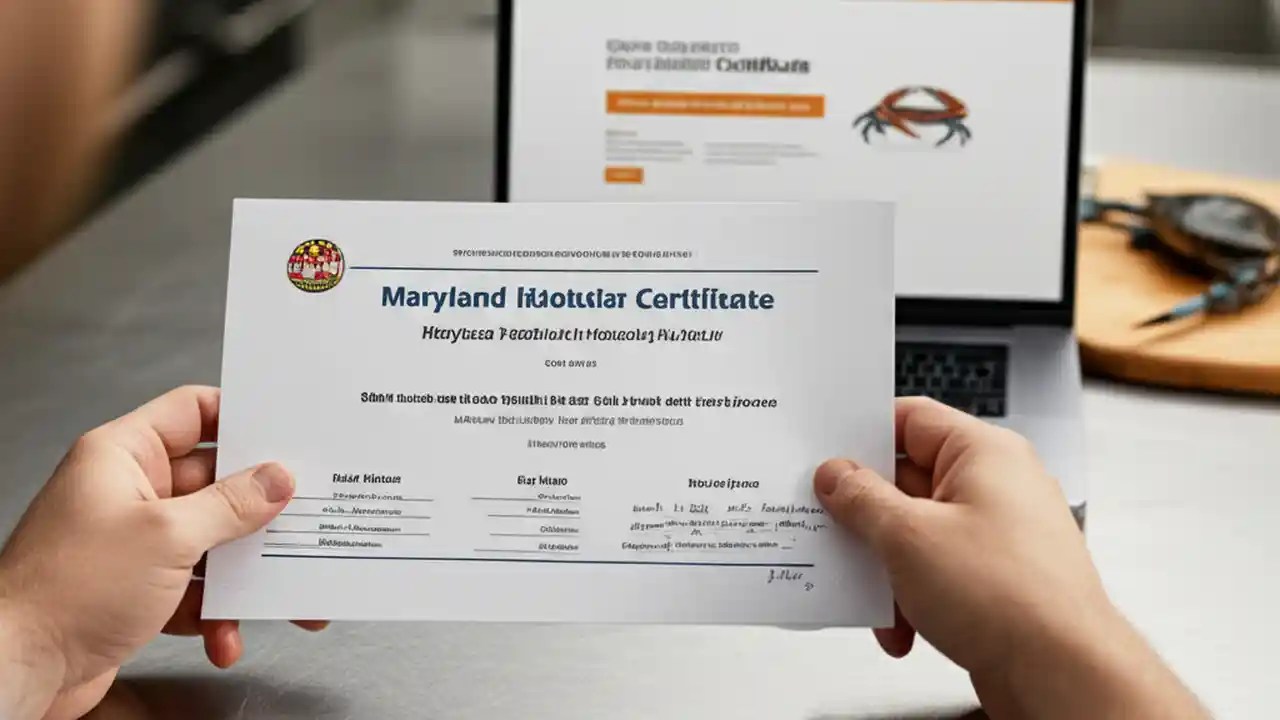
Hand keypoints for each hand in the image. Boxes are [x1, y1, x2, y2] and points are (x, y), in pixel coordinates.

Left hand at [0, 386, 326, 719]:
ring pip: (212, 542)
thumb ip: (231, 505)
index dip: (242, 419)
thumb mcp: (168, 536)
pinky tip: (225, 636)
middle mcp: (129, 492)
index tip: (288, 435)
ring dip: (243, 574)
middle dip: (259, 511)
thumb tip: (277, 479)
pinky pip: (196, 589)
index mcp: (124, 456)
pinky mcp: (138, 589)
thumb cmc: (68, 590)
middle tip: (302, 516)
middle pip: (215, 484)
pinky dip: (216, 614)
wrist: (17, 669)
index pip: (194, 412)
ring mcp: (134, 542)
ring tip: (280, 593)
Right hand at [814, 397, 1206, 718]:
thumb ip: (861, 499)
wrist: (1064, 676)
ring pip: (917, 533)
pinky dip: (911, 596)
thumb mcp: (907, 537)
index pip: (910, 418)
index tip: (825, 460)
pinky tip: (901, 628)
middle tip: (831, 529)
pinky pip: (937, 572)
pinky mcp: (997, 579)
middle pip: (907, 481)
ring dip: (885, 566)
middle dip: (866, 516)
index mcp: (984, 453)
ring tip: (872, 596)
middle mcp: (997, 486)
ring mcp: (999, 534)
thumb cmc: (1010, 598)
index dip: (863, 436)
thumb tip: (837, 475)